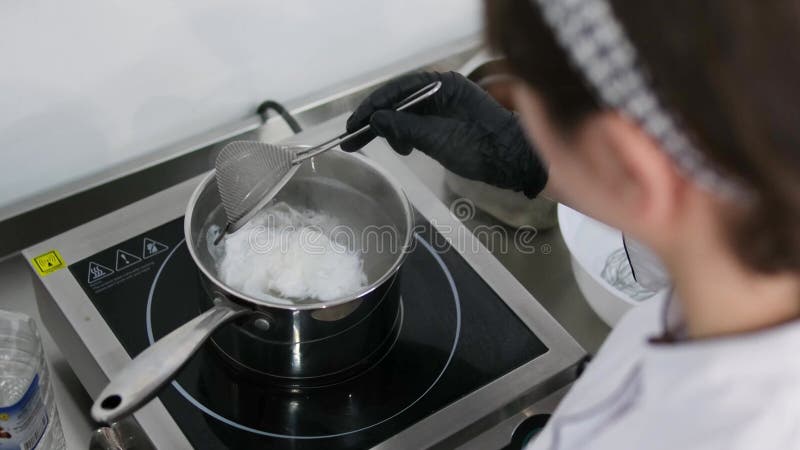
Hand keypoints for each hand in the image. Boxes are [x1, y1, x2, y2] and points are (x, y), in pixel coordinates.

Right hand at [341, 71, 547, 196]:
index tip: (353, 125)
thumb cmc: (483, 148)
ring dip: (394, 131)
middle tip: (355, 139)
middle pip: (400, 100)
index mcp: (444, 84)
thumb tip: (376, 120)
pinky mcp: (450, 121)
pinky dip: (408, 136)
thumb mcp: (438, 139)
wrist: (516, 163)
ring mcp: (447, 105)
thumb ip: (404, 128)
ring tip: (395, 151)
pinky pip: (420, 123)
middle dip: (379, 121)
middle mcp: (444, 90)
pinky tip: (406, 149)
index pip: (398, 89)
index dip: (372, 108)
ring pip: (408, 114)